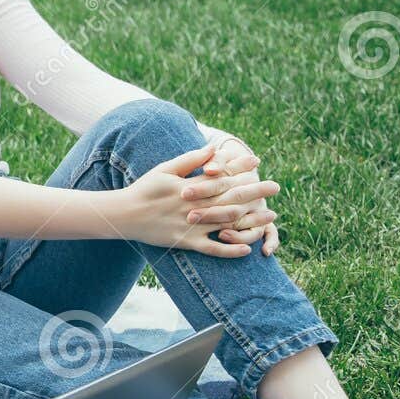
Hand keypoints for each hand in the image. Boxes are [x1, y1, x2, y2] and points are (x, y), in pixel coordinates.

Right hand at [117, 143, 278, 257]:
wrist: (123, 215)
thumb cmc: (144, 189)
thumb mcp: (164, 169)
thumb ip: (190, 159)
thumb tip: (213, 148)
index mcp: (188, 186)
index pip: (220, 175)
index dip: (239, 168)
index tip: (257, 162)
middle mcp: (192, 205)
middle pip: (229, 197)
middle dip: (254, 191)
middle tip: (276, 186)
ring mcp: (190, 225)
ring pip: (225, 223)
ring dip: (250, 219)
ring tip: (271, 215)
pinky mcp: (185, 241)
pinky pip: (210, 248)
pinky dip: (228, 250)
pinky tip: (246, 250)